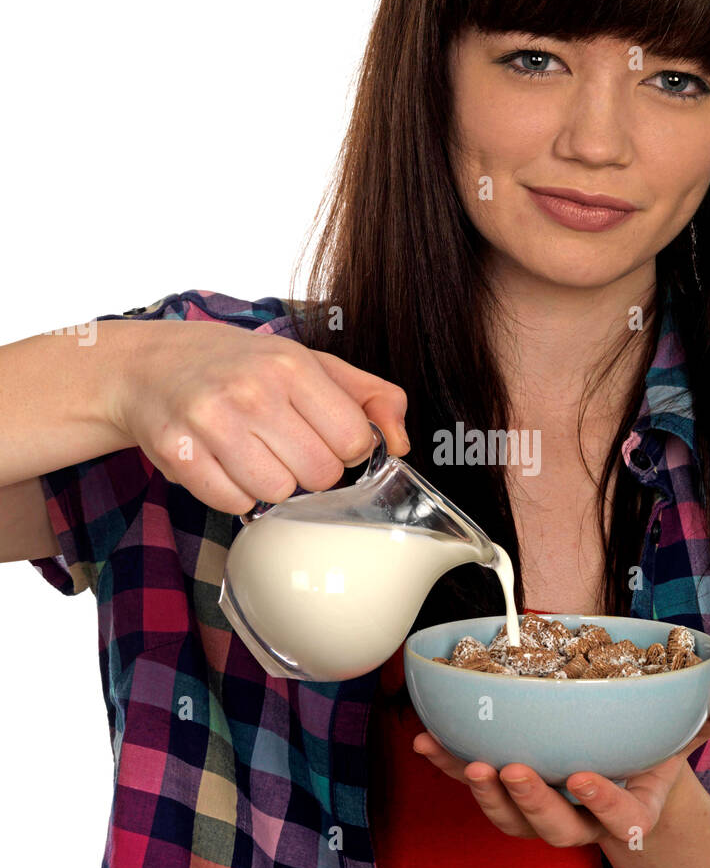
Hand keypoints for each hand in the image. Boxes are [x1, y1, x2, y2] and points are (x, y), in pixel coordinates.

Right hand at [110, 318, 410, 513]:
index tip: (321, 436)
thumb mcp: (308, 363)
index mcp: (292, 365)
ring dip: (270, 484)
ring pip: (278, 494)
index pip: (353, 440)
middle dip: (308, 469)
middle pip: (320, 475)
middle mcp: (252, 391)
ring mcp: (211, 423)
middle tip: (284, 446)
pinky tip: (222, 464)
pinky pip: (233, 504)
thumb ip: (368, 395)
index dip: (344, 448)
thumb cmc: (239, 367)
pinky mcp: (178, 454)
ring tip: (252, 453)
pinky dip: (233, 494)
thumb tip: (401, 441)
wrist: (148, 365)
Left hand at [412, 679, 709, 845]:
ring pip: (510, 818)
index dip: (603, 804)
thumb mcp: (684, 732)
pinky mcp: (509, 796)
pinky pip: (478, 788)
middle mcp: (582, 822)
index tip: (586, 780)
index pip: (620, 819)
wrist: (620, 770)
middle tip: (509, 769)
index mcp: (630, 812)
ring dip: (483, 792)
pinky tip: (427, 744)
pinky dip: (450, 768)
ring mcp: (541, 813)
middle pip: (553, 827)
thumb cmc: (651, 752)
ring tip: (466, 761)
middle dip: (530, 802)